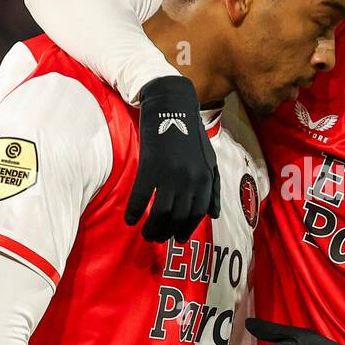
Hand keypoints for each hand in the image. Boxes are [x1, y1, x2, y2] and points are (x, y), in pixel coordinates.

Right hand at [128, 76, 219, 242]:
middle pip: (178, 217)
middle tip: (158, 238)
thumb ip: (213, 188)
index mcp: (205, 179)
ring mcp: (170, 175)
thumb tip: (214, 214)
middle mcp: (190, 180)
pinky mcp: (150, 167)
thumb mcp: (210, 160)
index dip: (186, 229)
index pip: (197, 214)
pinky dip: (135, 211)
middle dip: (168, 232)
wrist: (172, 106)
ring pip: (161, 212)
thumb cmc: (191, 134)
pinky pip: (141, 197)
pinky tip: (130, 219)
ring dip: (152, 228)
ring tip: (146, 234)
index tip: (177, 237)